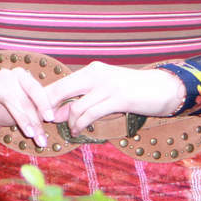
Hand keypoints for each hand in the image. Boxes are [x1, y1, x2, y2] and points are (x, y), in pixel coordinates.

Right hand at [0, 67, 55, 148]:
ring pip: (8, 98)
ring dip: (20, 117)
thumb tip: (61, 117)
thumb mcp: (26, 109)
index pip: (36, 89)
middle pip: (23, 97)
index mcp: (23, 76)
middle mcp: (8, 75)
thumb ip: (39, 110)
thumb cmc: (8, 109)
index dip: (43, 104)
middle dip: (34, 119)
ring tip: (28, 133)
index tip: (50, 119)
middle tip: (40, 137)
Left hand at [44, 63, 184, 131]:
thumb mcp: (105, 92)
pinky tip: (79, 131)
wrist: (163, 88)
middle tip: (42, 122)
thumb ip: (82, 100)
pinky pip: (92, 114)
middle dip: (47, 108)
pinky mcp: (118, 98)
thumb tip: (57, 114)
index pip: (60, 83)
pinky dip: (81, 124)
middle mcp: (96, 74)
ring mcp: (107, 85)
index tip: (37, 113)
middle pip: (60, 90)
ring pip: (75, 106)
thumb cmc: (132, 92)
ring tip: (71, 129)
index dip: (45, 98)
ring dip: (69, 122)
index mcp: (91, 70)